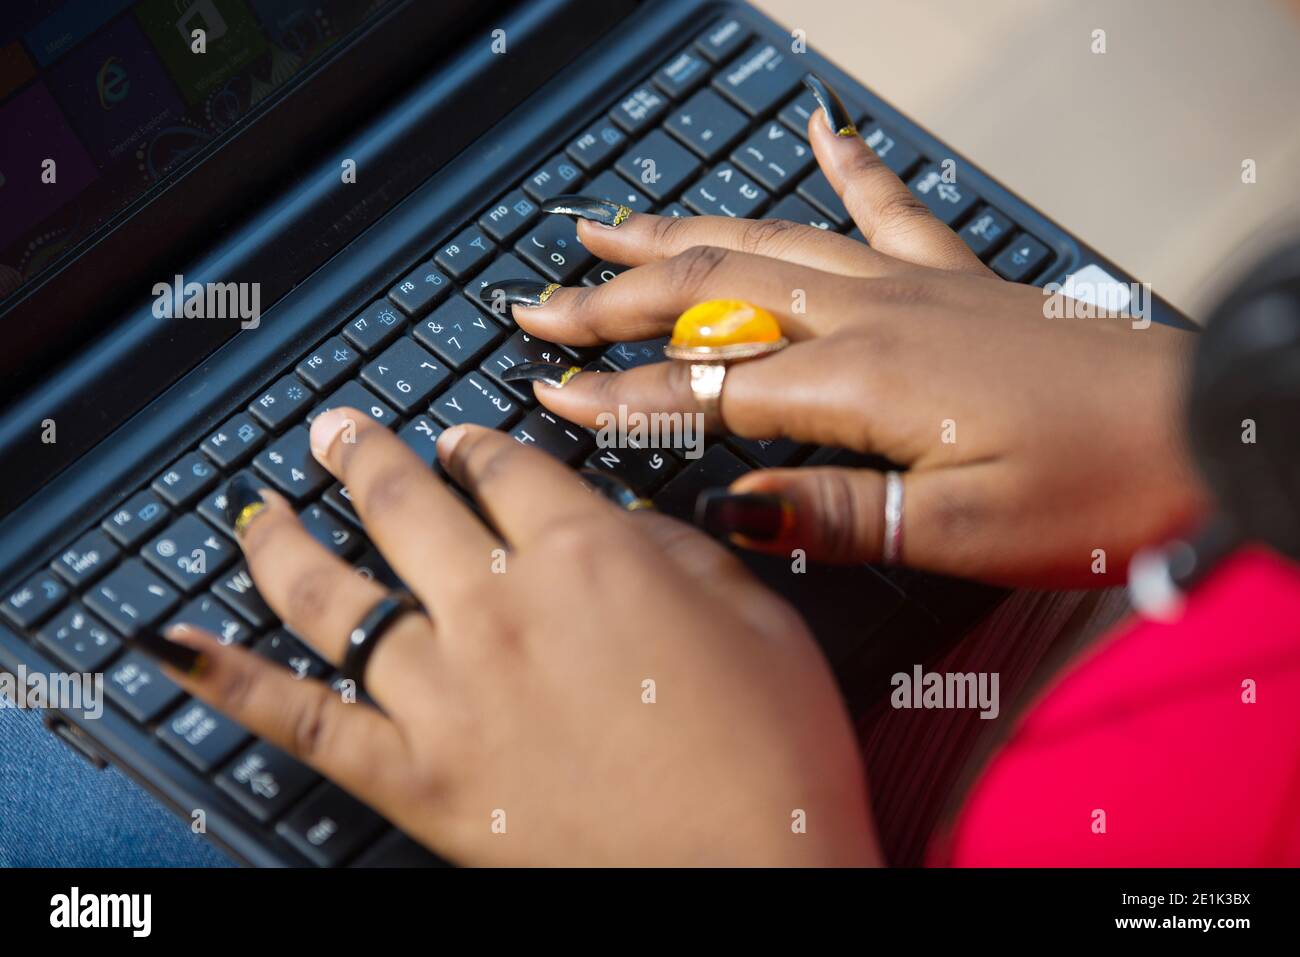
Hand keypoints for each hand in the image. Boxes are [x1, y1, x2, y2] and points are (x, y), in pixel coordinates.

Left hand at [164, 411, 877, 865]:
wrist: (752, 880)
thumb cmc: (771, 755)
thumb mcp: (754, 613)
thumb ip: (671, 548)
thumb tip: (614, 524)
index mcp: (586, 553)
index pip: (505, 467)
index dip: (475, 445)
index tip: (461, 444)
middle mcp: (498, 608)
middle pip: (407, 504)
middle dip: (368, 456)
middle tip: (340, 431)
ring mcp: (444, 694)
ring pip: (336, 594)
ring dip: (287, 539)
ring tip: (261, 507)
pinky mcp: (416, 778)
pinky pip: (299, 721)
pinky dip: (229, 681)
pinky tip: (175, 646)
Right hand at [500, 92, 1208, 586]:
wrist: (1201, 429)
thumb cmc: (1093, 488)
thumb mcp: (959, 531)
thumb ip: (836, 511)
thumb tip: (728, 504)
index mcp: (862, 381)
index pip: (709, 383)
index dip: (624, 392)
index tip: (551, 394)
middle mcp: (872, 314)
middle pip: (714, 293)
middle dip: (616, 300)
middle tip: (539, 303)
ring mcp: (913, 284)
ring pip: (769, 243)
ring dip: (681, 234)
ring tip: (608, 223)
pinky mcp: (956, 277)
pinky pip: (887, 208)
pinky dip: (848, 169)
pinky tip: (820, 133)